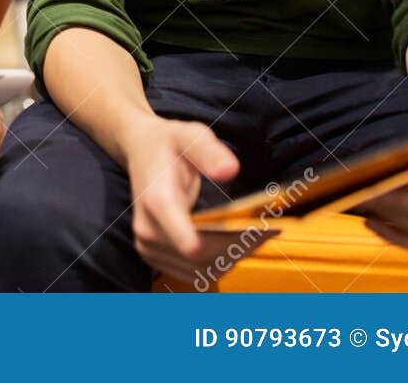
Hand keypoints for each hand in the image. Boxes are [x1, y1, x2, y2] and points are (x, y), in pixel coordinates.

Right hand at [122, 117, 254, 282]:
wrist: (140, 150)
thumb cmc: (169, 144)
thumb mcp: (189, 135)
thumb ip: (208, 151)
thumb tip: (230, 170)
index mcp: (158, 202)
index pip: (193, 246)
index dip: (229, 244)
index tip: (257, 229)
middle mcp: (148, 231)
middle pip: (203, 261)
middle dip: (238, 249)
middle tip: (267, 231)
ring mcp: (148, 247)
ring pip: (201, 271)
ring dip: (231, 258)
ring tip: (254, 237)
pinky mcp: (153, 255)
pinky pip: (193, 273)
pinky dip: (217, 263)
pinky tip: (233, 244)